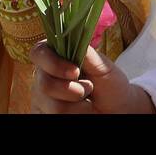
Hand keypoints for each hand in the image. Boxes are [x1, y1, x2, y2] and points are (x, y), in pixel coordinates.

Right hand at [29, 41, 153, 113]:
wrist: (117, 108)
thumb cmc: (109, 84)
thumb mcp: (103, 66)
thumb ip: (86, 54)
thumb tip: (73, 37)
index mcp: (55, 56)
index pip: (39, 52)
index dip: (53, 63)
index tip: (75, 72)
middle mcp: (43, 77)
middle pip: (44, 84)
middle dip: (70, 89)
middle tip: (88, 89)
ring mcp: (41, 99)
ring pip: (52, 106)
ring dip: (76, 106)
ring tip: (87, 101)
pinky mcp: (43, 114)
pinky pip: (50, 117)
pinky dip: (72, 115)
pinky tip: (79, 111)